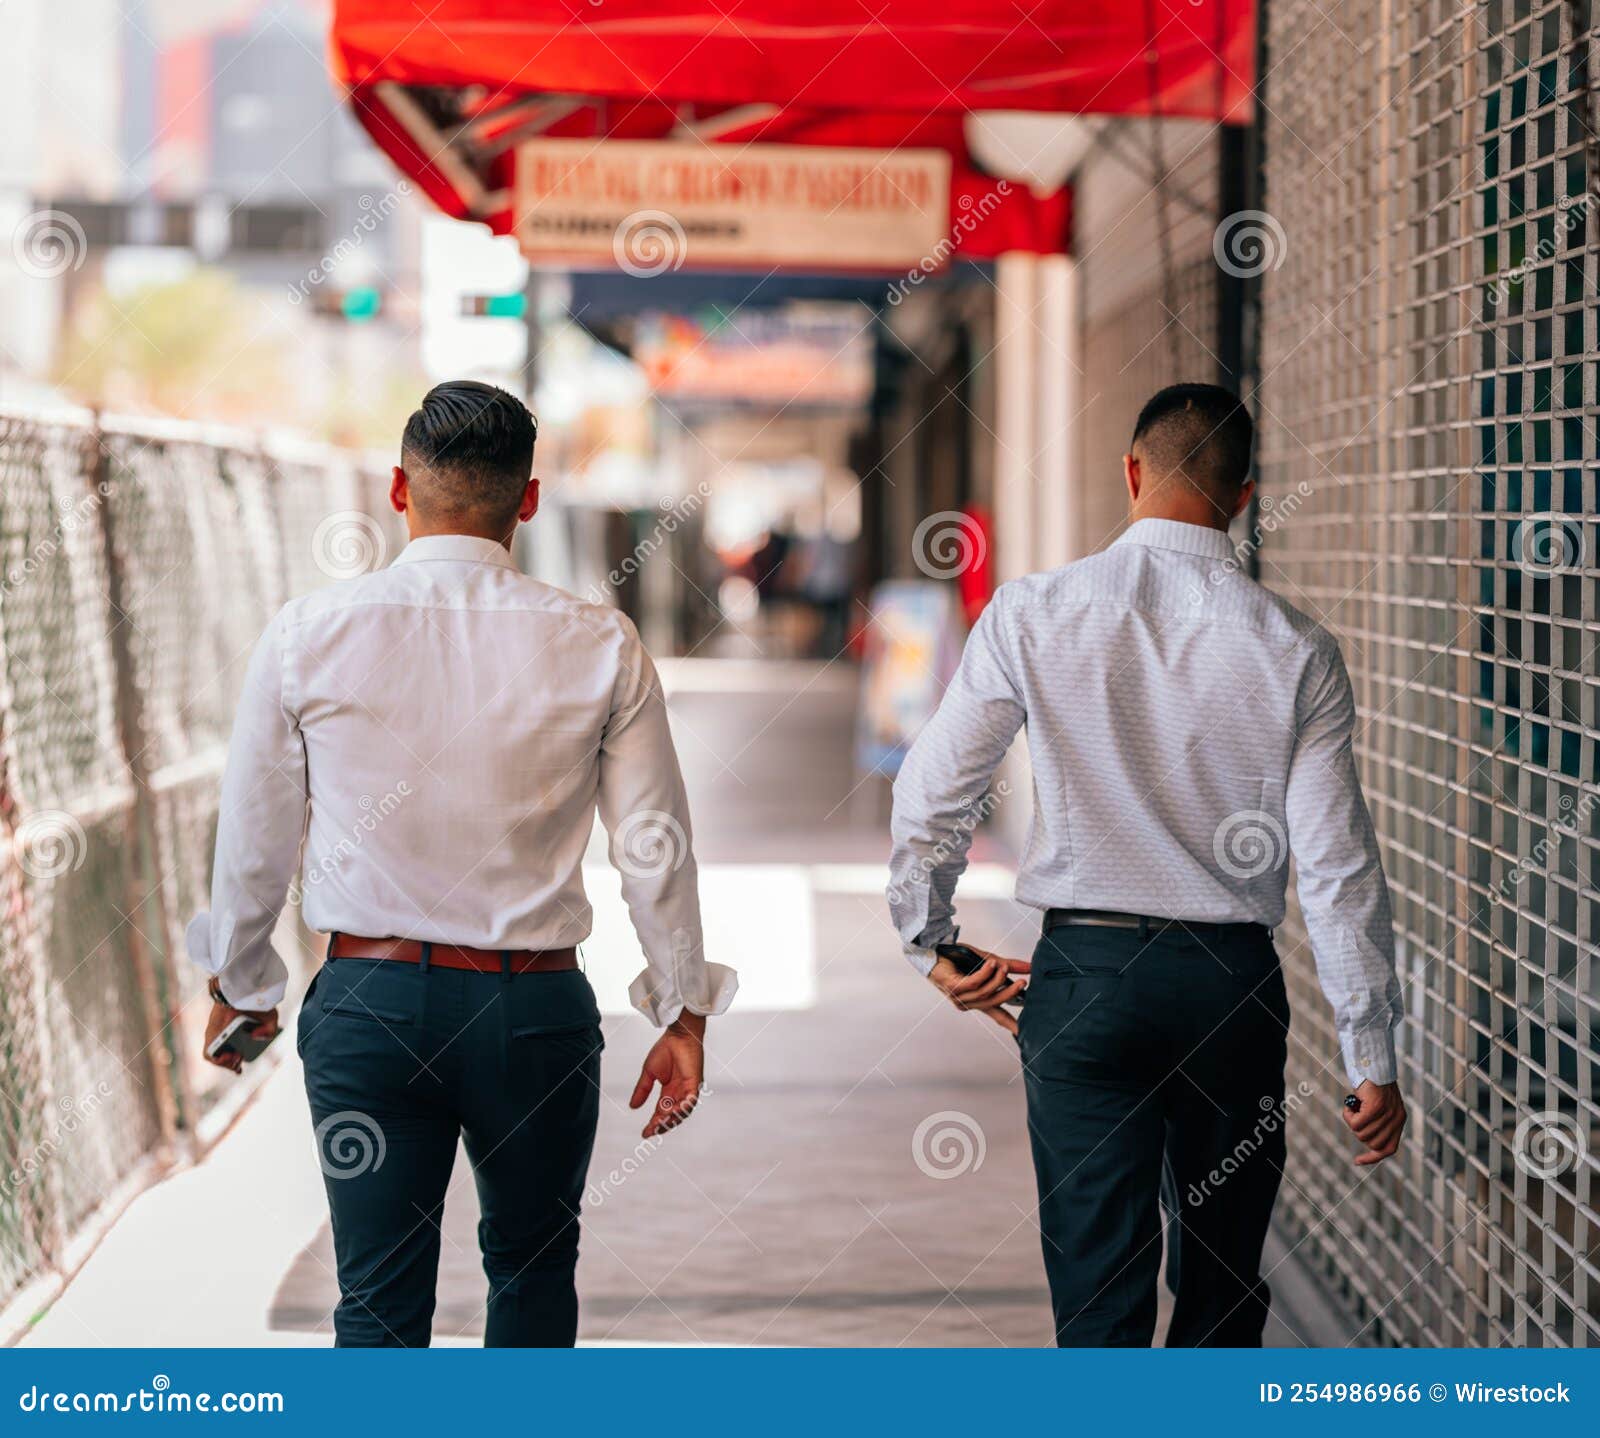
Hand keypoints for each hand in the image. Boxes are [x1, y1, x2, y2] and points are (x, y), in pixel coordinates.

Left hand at [202, 997, 278, 1074]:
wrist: (242, 989)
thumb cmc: (255, 1001)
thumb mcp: (270, 1018)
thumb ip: (269, 1032)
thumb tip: (254, 1037)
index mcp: (239, 1035)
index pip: (236, 1054)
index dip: (238, 1063)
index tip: (240, 1068)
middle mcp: (227, 1037)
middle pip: (226, 1058)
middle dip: (233, 1064)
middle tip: (240, 1058)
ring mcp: (217, 1037)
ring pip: (217, 1058)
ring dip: (225, 1063)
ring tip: (235, 1057)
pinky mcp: (210, 1035)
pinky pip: (208, 1054)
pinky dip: (217, 1059)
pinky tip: (227, 1055)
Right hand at [630, 1011, 704, 1137]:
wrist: (678, 1034)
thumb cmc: (666, 1049)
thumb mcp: (649, 1073)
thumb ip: (642, 1090)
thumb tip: (632, 1107)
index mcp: (670, 1091)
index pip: (661, 1112)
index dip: (654, 1123)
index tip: (644, 1134)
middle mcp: (680, 1093)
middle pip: (672, 1115)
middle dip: (662, 1125)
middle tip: (651, 1131)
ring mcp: (688, 1089)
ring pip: (682, 1112)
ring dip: (671, 1119)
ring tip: (660, 1124)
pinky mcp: (695, 1083)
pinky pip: (690, 1100)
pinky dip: (683, 1108)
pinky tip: (674, 1113)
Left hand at [928, 950, 1029, 1035]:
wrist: (933, 949)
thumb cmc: (957, 957)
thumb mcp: (986, 961)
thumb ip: (1007, 965)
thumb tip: (1029, 967)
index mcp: (976, 999)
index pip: (995, 1014)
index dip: (1009, 1022)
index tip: (1021, 1031)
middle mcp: (967, 1002)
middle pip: (993, 1002)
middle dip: (1009, 994)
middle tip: (1023, 983)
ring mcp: (959, 996)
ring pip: (984, 993)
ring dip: (996, 980)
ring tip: (1004, 967)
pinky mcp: (953, 987)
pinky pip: (973, 984)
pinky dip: (984, 974)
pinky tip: (991, 964)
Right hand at [1343, 1079, 1405, 1165]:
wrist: (1372, 1063)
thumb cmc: (1371, 1083)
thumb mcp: (1377, 1105)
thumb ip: (1376, 1122)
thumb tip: (1364, 1138)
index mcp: (1399, 1120)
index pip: (1388, 1149)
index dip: (1372, 1158)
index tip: (1356, 1161)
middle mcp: (1396, 1119)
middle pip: (1371, 1143)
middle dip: (1358, 1132)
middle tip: (1355, 1116)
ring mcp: (1387, 1114)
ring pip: (1361, 1134)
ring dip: (1351, 1122)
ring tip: (1353, 1107)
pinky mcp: (1376, 1108)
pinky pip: (1356, 1123)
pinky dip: (1348, 1115)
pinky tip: (1350, 1104)